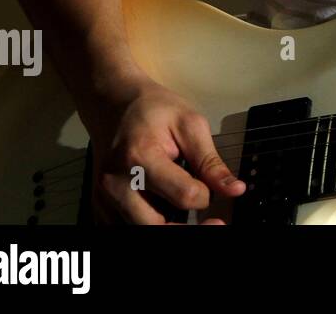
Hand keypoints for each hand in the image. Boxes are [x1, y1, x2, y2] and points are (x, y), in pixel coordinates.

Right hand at [83, 74, 245, 224]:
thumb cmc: (153, 110)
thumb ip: (211, 161)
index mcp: (140, 158)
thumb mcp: (190, 124)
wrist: (113, 104)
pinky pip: (125, 229)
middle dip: (190, 228)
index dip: (207, 196)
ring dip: (168, 227)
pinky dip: (149, 225)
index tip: (214, 187)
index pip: (184, 196)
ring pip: (142, 231)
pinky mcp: (99, 208)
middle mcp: (116, 183)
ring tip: (185, 214)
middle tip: (213, 221)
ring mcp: (103, 199)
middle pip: (157, 226)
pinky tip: (162, 212)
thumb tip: (236, 190)